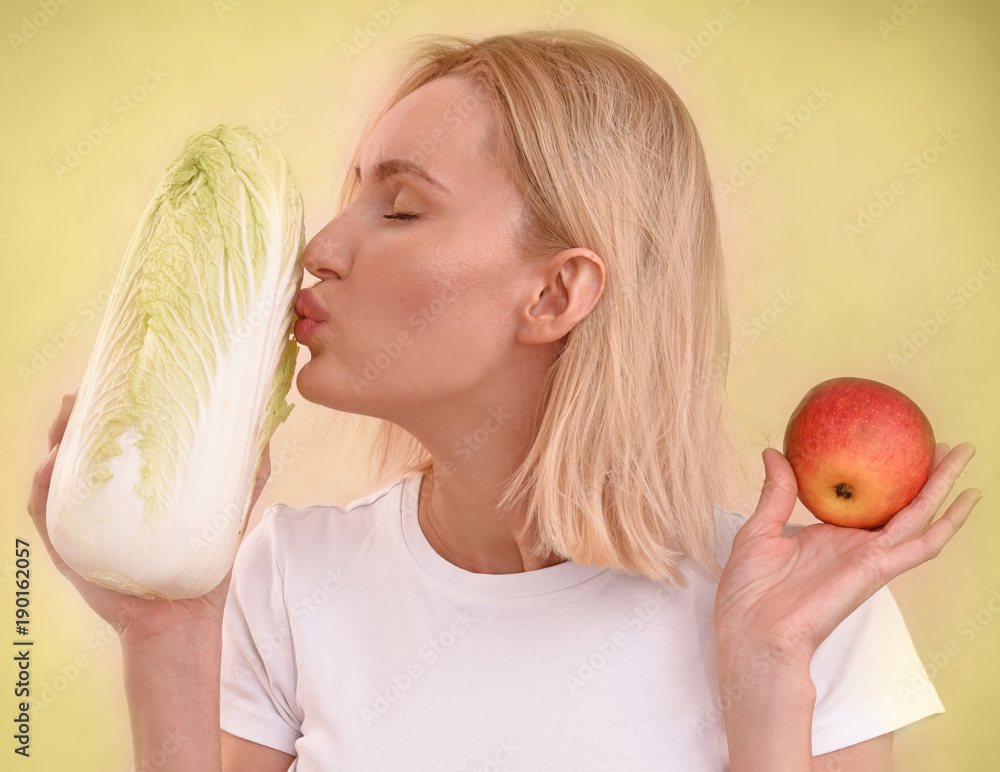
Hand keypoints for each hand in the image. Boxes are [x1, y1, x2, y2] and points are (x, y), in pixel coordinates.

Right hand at [26, 392, 271, 647]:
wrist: (185, 619)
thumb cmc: (203, 565)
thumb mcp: (228, 512)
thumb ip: (247, 475)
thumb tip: (267, 433)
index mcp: (136, 486)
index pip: (118, 437)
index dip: (113, 405)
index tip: (119, 374)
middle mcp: (105, 499)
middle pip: (82, 446)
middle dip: (80, 414)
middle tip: (89, 389)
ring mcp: (84, 520)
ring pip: (58, 471)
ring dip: (58, 439)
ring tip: (70, 414)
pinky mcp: (70, 546)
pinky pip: (46, 511)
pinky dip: (45, 484)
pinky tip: (55, 462)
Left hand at [714, 442, 980, 662]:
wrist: (754, 630)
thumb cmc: (749, 590)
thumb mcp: (759, 530)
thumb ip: (775, 493)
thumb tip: (773, 452)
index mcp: (829, 537)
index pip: (864, 501)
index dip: (882, 476)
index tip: (891, 443)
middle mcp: (855, 546)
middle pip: (899, 504)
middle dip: (923, 474)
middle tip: (942, 440)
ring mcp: (870, 558)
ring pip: (919, 516)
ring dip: (943, 485)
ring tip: (962, 452)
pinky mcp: (877, 569)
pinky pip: (921, 544)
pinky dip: (948, 522)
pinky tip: (967, 499)